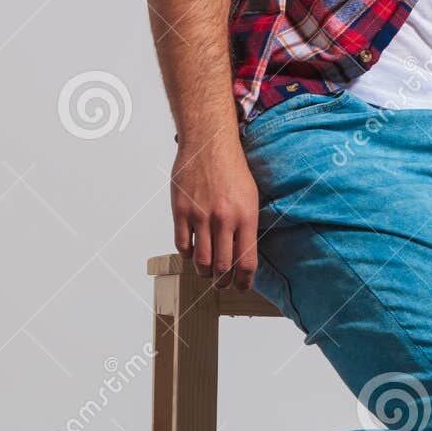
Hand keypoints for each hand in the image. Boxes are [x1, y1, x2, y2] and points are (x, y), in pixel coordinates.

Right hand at [170, 136, 258, 291]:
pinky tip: (193, 250)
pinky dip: (188, 254)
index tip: (242, 287)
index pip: (246, 262)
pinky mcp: (181, 211)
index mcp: (246, 217)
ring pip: (201, 262)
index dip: (245, 282)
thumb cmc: (232, 169)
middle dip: (223, 282)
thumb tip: (244, 256)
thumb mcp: (250, 197)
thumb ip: (247, 227)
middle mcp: (223, 219)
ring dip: (205, 272)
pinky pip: (183, 246)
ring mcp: (200, 216)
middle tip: (222, 283)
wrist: (208, 143)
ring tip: (207, 271)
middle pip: (223, 267)